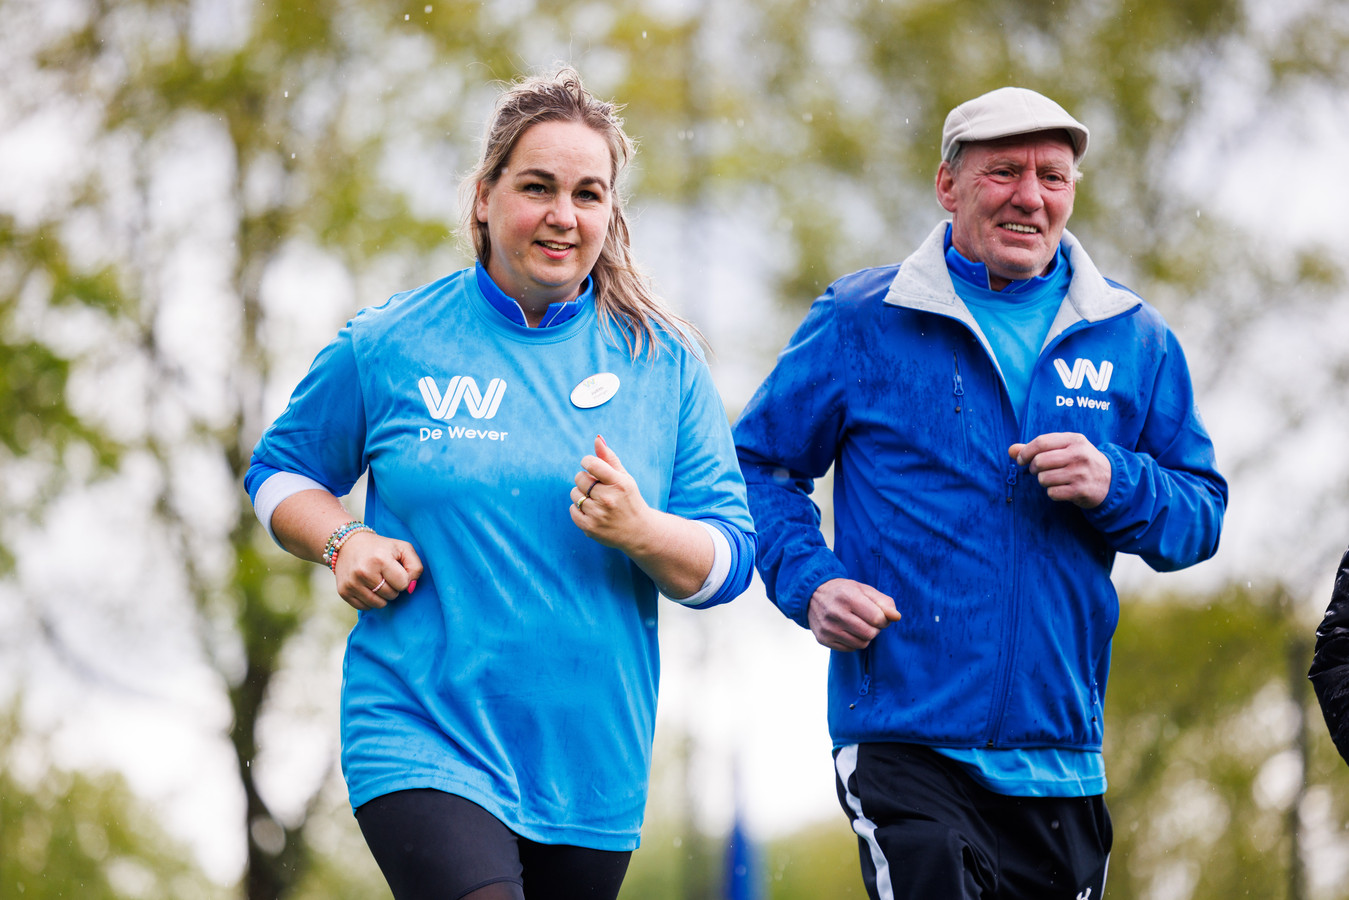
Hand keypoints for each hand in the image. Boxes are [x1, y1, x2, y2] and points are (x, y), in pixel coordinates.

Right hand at [332, 531, 422, 611]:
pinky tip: (367, 587)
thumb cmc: (381, 547)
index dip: (403, 579)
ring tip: (377, 581)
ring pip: (379, 604)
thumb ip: (415, 567)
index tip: (396, 571)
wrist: (348, 544)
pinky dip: (369, 601)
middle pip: (391, 595)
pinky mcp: (343, 591)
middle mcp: (364, 572)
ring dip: (382, 596)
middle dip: (393, 588)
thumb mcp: (403, 548)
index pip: (403, 584)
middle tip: (385, 575)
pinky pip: (364, 607)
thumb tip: (410, 588)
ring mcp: (352, 583)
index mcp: (380, 559)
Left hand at [570, 435, 656, 550]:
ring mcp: (598, 514)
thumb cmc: (629, 500)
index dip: (586, 462)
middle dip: (585, 479)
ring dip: (582, 495)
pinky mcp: (590, 527)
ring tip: (596, 501)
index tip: (589, 465)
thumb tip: (597, 438)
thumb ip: (609, 458)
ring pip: (574, 494)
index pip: (592, 464)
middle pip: (580, 479)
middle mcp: (609, 499)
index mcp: (619, 483)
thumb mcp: (625, 478)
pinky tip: (592, 511)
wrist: (639, 532)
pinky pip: (572, 509)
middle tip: (596, 487)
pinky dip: (579, 509)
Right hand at [807, 578, 901, 651]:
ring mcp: (828, 628)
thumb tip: (896, 617)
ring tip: (858, 624)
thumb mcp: (864, 590)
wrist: (812, 594)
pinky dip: (854, 641)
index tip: (879, 615)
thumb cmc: (843, 591)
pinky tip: (848, 630)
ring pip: (861, 643)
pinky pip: (850, 648)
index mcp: (848, 596)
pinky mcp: (823, 639)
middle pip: (870, 633)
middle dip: (875, 628)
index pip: (878, 619)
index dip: (884, 619)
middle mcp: (835, 613)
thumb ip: (884, 602)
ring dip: (865, 636)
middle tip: (868, 620)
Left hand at [1009, 432, 1110, 507]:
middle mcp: (1078, 454)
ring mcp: (1080, 473)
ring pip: (1044, 479)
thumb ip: (1036, 448)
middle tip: (1039, 471)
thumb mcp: (1064, 449)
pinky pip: (1052, 493)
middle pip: (1039, 461)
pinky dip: (1052, 493)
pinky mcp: (1081, 490)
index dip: (1025, 452)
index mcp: (1074, 440)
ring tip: (1054, 479)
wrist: (1110, 480)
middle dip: (1033, 469)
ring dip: (1043, 481)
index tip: (1020, 460)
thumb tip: (1010, 450)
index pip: (1041, 442)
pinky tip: (1062, 489)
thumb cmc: (1080, 462)